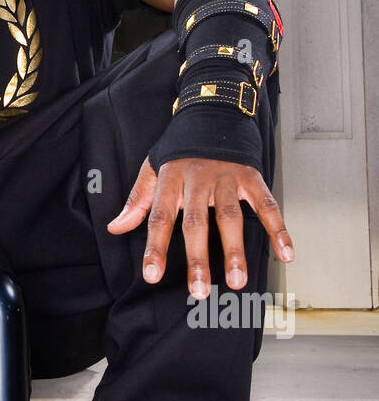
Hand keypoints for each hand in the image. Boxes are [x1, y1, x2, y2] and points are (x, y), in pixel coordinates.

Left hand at [106, 156, 294, 298]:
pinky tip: (285, 254)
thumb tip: (114, 227)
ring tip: (237, 280)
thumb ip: (138, 200)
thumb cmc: (180, 148)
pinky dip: (278, 229)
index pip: (160, 216)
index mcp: (171, 178)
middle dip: (198, 258)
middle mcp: (199, 178)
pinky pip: (267, 205)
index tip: (152, 275)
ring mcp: (227, 177)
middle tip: (199, 290)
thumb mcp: (152, 167)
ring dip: (234, 250)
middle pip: (197, 222)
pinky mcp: (252, 176)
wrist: (213, 111)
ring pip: (231, 217)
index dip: (155, 246)